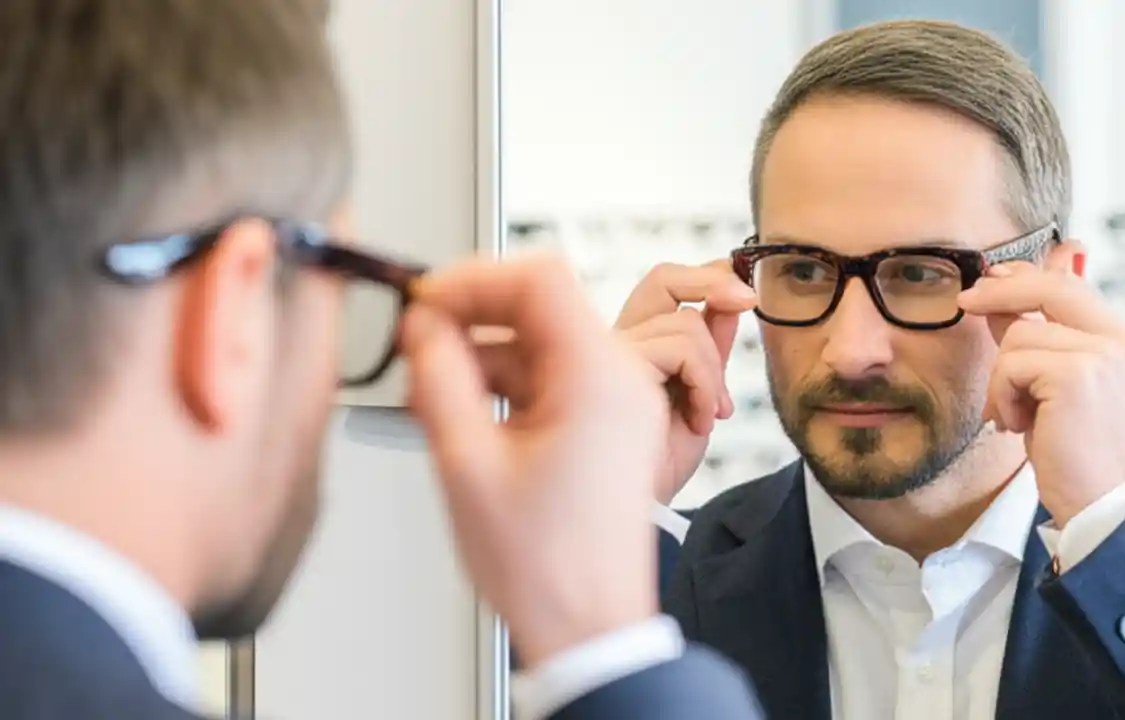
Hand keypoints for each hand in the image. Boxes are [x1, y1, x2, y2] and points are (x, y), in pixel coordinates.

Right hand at [402, 254, 668, 666]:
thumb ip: (439, 379)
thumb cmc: (547, 567)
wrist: (591, 627)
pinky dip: (502, 387)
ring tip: (428, 397)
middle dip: (470, 321)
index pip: (540, 279)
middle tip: (416, 346)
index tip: (425, 300)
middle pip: (539, 307)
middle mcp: (619, 380)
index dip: (473, 279)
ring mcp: (615, 402)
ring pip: (537, 344)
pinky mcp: (603, 424)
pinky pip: (547, 378)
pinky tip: (459, 415)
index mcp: (599, 379)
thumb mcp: (468, 464)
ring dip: (480, 359)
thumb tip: (423, 324)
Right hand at [615, 261, 756, 503]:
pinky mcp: (611, 370)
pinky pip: (681, 349)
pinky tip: (699, 421)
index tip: (745, 297)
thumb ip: (710, 353)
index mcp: (631, 345)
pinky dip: (705, 385)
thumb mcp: (699, 399)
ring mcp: (606, 353)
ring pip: (684, 322)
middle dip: (712, 280)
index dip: (705, 278)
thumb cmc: (656, 466)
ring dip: (714, 371)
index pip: (663, 288)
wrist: (638, 513)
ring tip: (709, 414)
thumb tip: (730, 303)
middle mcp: (612, 343)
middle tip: (748, 300)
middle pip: (662, 279)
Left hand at [956, 257, 1124, 526]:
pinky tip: (1019, 426)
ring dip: (1002, 379)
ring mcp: (1101, 355)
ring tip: (1016, 415)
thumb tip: (996, 302)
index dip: (1024, 277)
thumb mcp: (1052, 388)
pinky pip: (1012, 365)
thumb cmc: (1072, 450)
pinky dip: (1003, 396)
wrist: (1100, 503)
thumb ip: (1037, 342)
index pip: (1067, 286)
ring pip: (1019, 337)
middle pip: (1048, 288)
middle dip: (999, 291)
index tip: (988, 280)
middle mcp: (1118, 341)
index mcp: (1119, 340)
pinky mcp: (1077, 376)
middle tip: (964, 302)